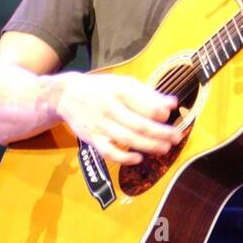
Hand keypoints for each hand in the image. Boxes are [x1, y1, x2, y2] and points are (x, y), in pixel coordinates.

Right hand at [56, 72, 181, 164]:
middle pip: (140, 125)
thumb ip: (148, 94)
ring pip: (128, 139)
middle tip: (176, 138)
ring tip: (165, 148)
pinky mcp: (92, 139)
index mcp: (119, 91)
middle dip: (162, 133)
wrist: (66, 95)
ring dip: (149, 146)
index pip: (146, 105)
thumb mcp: (123, 83)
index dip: (161, 114)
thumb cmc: (101, 88)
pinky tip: (138, 158)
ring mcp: (100, 125)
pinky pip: (109, 152)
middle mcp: (109, 108)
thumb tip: (172, 104)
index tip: (169, 116)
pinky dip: (124, 158)